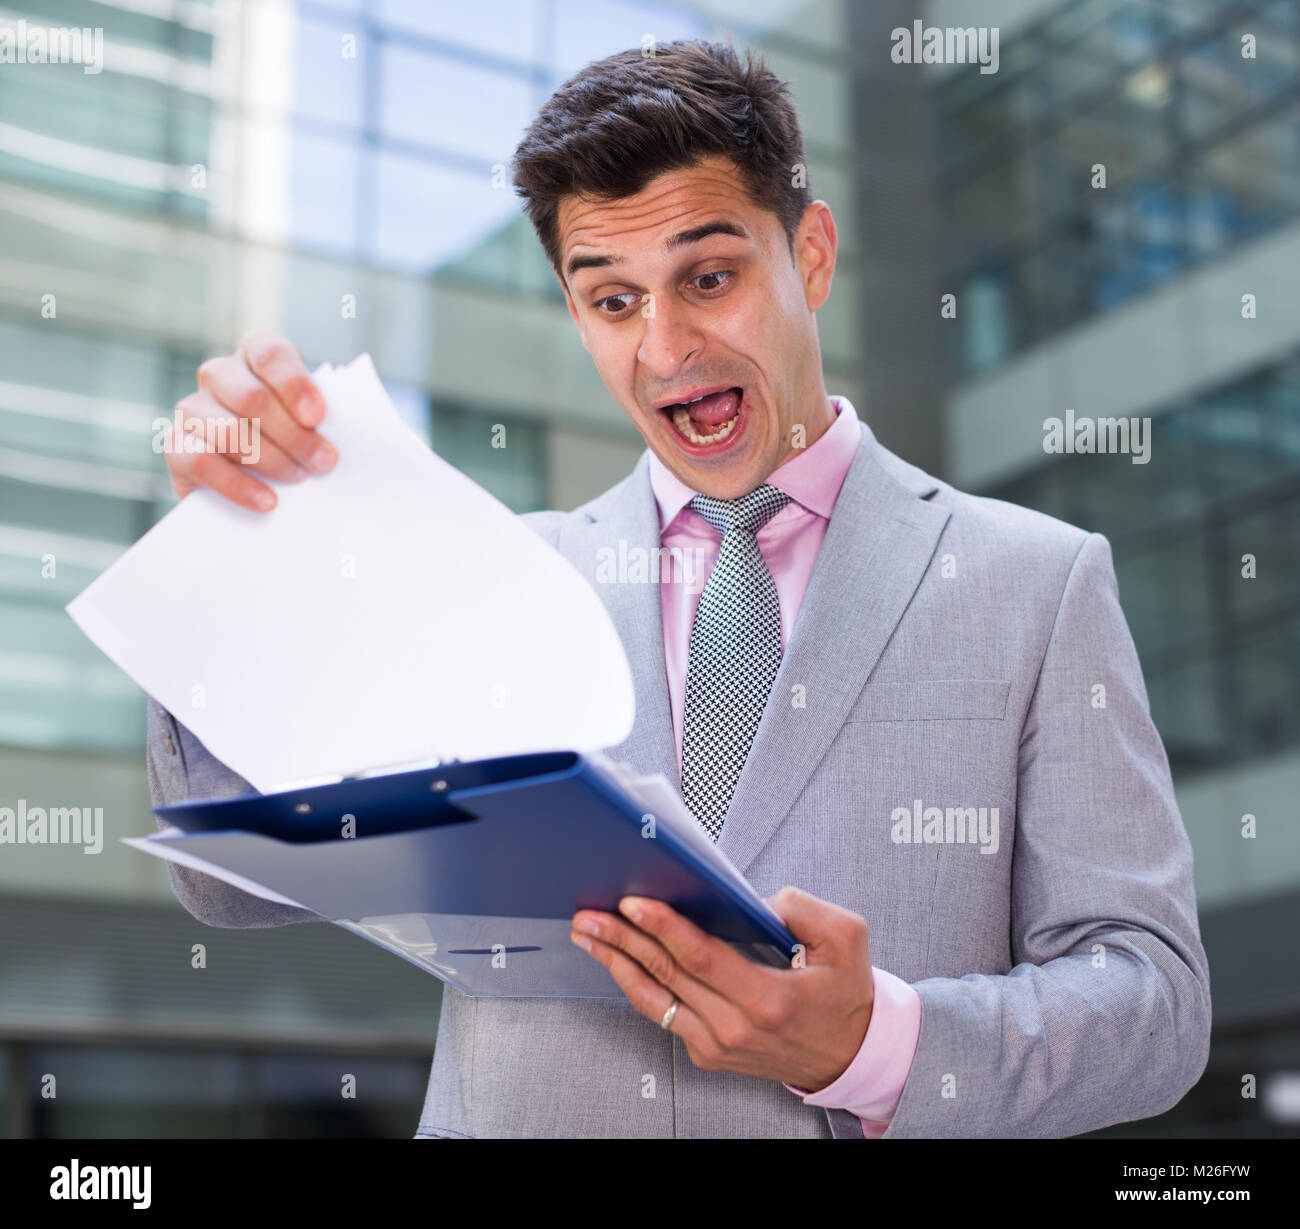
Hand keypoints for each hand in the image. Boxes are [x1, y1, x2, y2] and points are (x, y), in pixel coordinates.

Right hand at [166, 332, 335, 511]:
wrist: (259, 480)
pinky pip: (202, 462)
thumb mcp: (312, 423)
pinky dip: (239, 485)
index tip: (317, 418)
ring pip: (229, 431)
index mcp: (255, 356)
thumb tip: (329, 443)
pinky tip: (268, 501)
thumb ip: (319, 421)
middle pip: (252, 398)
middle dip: (293, 435)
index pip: (270, 355)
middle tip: (323, 462)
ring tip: (300, 479)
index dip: (294, 384)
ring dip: (272, 461)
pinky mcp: (176, 446)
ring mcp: (192, 409)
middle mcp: (219, 375)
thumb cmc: (295, 442)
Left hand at [570, 885, 874, 1090]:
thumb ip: (800, 909)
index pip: (701, 958)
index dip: (663, 927)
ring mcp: (717, 1046)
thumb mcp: (845, 938)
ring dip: (615, 962)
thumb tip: (750, 899)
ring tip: (588, 934)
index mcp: (768, 1000)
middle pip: (666, 975)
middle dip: (622, 939)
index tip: (633, 903)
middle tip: (589, 913)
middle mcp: (736, 1028)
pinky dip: (636, 983)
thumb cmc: (845, 993)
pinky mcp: (707, 1053)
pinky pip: (662, 1014)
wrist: (851, 1054)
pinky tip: (618, 959)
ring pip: (653, 999)